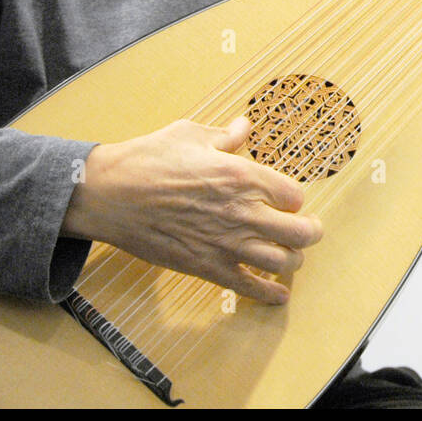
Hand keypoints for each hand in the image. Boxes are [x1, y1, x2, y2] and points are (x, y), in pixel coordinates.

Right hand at [60, 116, 322, 303]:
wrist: (111, 194)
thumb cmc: (148, 159)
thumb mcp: (190, 134)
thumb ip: (225, 136)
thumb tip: (243, 127)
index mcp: (242, 175)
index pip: (294, 195)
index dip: (294, 198)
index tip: (287, 199)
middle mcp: (242, 211)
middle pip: (301, 232)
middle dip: (310, 231)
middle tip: (309, 229)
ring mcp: (227, 243)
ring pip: (283, 261)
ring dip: (293, 259)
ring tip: (291, 255)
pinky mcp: (208, 267)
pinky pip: (250, 287)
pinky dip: (271, 293)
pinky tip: (279, 293)